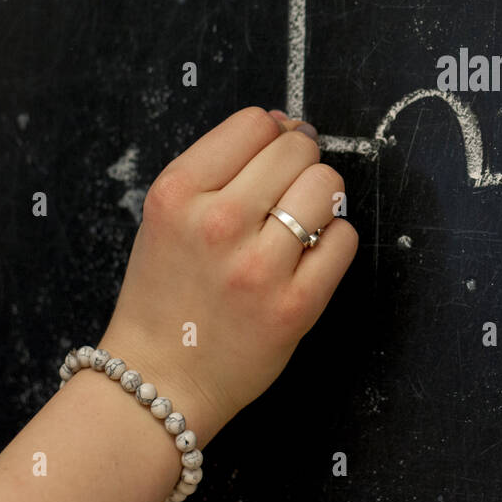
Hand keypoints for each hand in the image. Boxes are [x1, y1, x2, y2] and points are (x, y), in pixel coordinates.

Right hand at [98, 106, 356, 447]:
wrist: (157, 378)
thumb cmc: (166, 293)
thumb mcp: (168, 215)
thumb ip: (220, 168)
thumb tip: (287, 126)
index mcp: (178, 193)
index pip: (254, 123)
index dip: (272, 134)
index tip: (272, 157)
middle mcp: (218, 223)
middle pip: (296, 148)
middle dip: (300, 162)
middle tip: (285, 195)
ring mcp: (258, 266)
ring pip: (326, 186)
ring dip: (321, 199)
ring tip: (298, 226)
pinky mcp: (296, 305)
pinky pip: (344, 239)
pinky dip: (333, 242)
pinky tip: (306, 259)